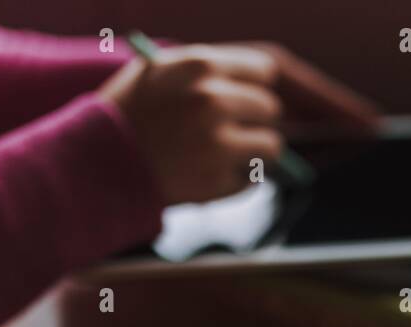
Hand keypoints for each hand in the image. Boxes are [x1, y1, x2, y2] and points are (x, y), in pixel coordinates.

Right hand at [99, 42, 377, 205]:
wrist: (88, 164)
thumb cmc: (124, 117)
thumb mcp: (161, 74)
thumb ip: (211, 75)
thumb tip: (272, 93)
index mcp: (198, 64)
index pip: (269, 69)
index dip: (289, 87)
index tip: (322, 103)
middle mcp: (210, 98)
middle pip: (270, 108)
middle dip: (258, 120)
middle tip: (228, 130)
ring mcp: (213, 140)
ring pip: (269, 145)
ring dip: (251, 151)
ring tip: (205, 154)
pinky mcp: (213, 178)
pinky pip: (251, 177)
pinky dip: (237, 178)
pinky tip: (199, 175)